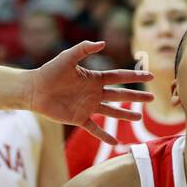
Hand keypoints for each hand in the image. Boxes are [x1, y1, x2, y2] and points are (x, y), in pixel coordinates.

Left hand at [27, 40, 153, 141]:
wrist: (34, 89)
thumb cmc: (50, 71)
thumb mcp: (68, 57)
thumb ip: (84, 49)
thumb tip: (103, 43)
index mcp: (94, 78)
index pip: (119, 77)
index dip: (135, 77)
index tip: (150, 76)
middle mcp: (94, 93)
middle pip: (120, 95)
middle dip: (136, 97)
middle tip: (153, 98)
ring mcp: (88, 107)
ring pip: (112, 112)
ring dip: (125, 115)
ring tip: (140, 118)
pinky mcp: (79, 119)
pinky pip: (95, 129)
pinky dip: (105, 135)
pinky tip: (116, 143)